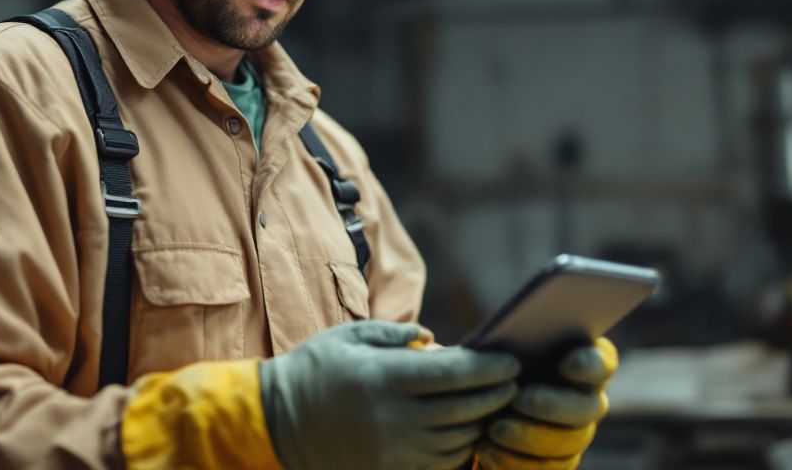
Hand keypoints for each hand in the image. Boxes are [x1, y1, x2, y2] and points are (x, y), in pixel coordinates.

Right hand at [260, 321, 520, 469]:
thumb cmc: (315, 370)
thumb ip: (396, 334)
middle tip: (514, 381)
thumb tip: (436, 340)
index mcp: (385, 377)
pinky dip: (461, 448)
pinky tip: (465, 431)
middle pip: (466, 408)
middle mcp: (394, 417)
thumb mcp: (350, 336)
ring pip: (459, 440)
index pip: (456, 373)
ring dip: (483, 422)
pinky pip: (441, 464)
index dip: (491, 367)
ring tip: (493, 405)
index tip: (511, 360)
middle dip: (497, 394)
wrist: (277, 423)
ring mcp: (394, 451)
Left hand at [476, 338, 618, 469]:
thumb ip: (518, 343)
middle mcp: (588, 400)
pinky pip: (548, 468)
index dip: (590, 364)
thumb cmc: (498, 367)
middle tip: (519, 399)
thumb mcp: (503, 350)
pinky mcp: (559, 462)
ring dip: (529, 436)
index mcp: (584, 363)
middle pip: (587, 408)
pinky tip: (489, 449)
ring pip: (569, 443)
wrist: (483, 407)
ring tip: (494, 428)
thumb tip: (514, 335)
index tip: (568, 363)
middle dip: (553, 405)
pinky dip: (515, 461)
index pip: (601, 363)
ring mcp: (577, 434)